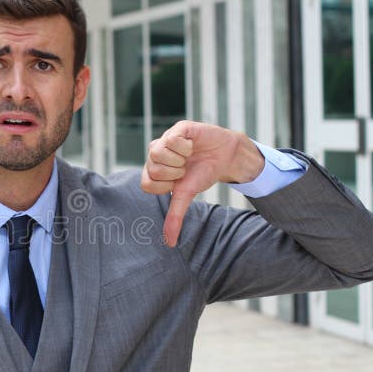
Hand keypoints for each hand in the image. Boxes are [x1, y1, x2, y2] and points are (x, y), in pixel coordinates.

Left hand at [140, 121, 263, 246]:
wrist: (226, 156)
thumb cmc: (202, 174)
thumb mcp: (187, 195)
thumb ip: (175, 216)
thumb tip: (169, 243)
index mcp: (154, 171)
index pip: (146, 184)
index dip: (165, 185)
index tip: (179, 182)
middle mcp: (155, 155)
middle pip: (152, 169)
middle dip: (175, 172)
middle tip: (185, 168)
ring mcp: (164, 140)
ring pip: (157, 152)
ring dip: (179, 159)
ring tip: (188, 156)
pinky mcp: (177, 128)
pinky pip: (172, 139)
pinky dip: (186, 146)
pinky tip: (192, 145)